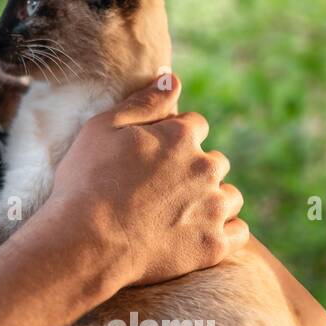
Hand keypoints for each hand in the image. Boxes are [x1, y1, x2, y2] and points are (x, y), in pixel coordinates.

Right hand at [45, 72, 247, 296]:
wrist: (87, 243)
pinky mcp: (213, 246)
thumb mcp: (102, 128)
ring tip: (181, 213)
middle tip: (163, 188)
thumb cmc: (86, 182)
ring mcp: (213, 209)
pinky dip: (225, 232)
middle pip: (215, 161)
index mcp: (181, 135)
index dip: (173, 138)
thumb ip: (143, 103)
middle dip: (195, 169)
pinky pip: (239, 233)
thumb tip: (172, 79)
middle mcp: (206, 168)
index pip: (195, 126)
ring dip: (213, 200)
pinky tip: (201, 234)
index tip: (153, 156)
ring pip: (229, 196)